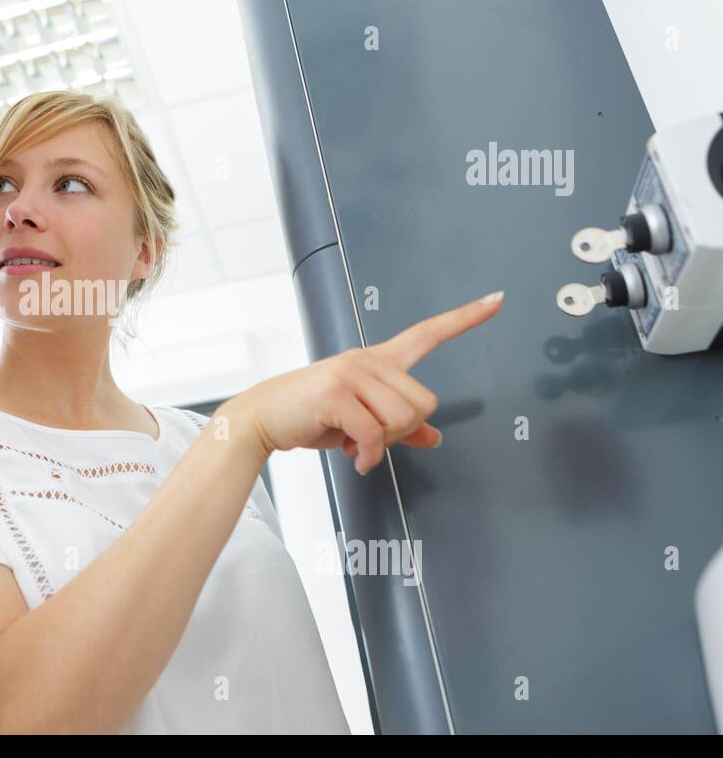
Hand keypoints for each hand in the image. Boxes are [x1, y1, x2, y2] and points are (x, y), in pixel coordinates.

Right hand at [223, 291, 504, 474]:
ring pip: (403, 420)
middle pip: (423, 403)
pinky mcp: (336, 393)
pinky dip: (366, 456)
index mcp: (376, 359)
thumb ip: (398, 426)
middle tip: (367, 437)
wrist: (262, 418)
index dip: (465, 318)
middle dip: (399, 432)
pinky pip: (374, 435)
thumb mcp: (358, 420)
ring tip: (353, 442)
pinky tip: (352, 457)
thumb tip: (433, 438)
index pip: (428, 333)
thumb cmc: (309, 416)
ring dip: (381, 444)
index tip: (496, 300)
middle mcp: (367, 360)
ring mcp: (351, 373)